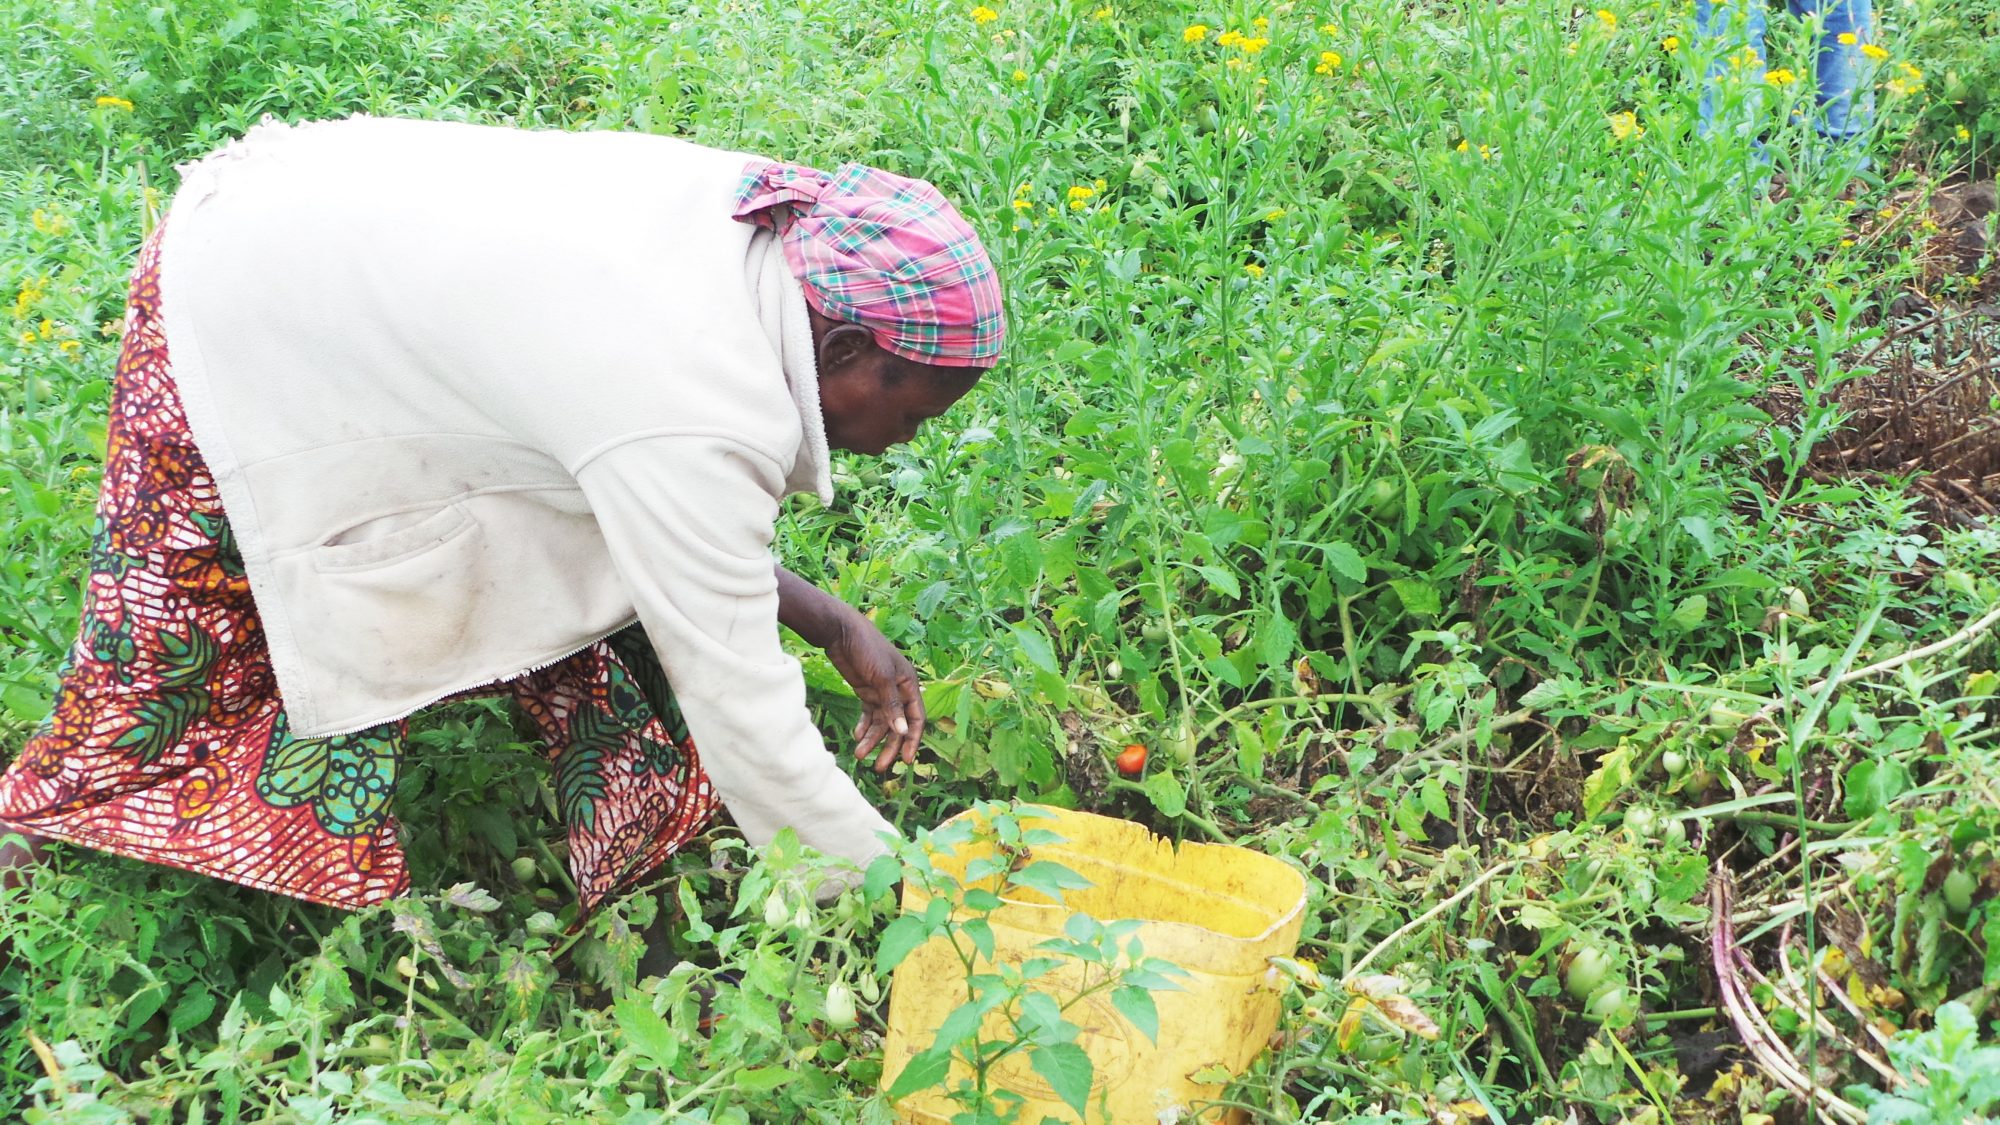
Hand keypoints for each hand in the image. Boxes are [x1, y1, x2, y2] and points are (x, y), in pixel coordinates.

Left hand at [825, 615, 924, 772]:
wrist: (842, 632)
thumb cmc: (868, 649)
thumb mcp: (882, 678)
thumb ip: (892, 705)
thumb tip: (902, 732)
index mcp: (909, 685)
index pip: (916, 718)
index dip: (912, 739)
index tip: (906, 760)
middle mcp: (898, 690)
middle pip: (897, 725)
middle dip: (889, 746)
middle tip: (879, 767)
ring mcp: (881, 692)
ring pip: (881, 723)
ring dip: (872, 739)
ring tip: (859, 754)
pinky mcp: (866, 691)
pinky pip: (868, 714)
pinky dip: (864, 726)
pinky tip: (857, 736)